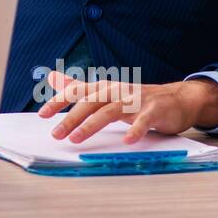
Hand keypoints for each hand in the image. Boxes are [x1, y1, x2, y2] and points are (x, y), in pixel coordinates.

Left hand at [37, 71, 217, 144]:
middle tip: (56, 134)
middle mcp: (116, 91)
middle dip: (71, 118)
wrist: (175, 99)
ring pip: (110, 111)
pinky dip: (135, 129)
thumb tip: (52, 77)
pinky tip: (128, 141)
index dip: (59, 101)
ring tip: (77, 138)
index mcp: (103, 88)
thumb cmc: (135, 98)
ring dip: (92, 125)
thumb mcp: (105, 92)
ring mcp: (135, 100)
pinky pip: (143, 120)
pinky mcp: (154, 111)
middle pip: (90, 103)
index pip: (77, 91)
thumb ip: (78, 87)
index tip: (42, 115)